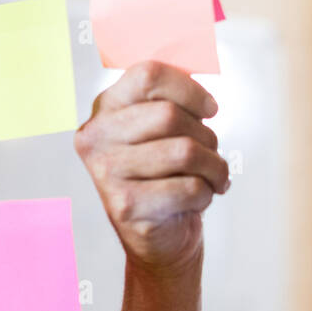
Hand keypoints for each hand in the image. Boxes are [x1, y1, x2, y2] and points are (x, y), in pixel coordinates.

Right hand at [74, 61, 228, 275]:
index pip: (148, 75)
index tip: (210, 109)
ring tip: (213, 177)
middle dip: (207, 135)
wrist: (161, 236)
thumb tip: (205, 94)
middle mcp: (97, 136)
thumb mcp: (166, 132)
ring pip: (185, 152)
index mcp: (106, 107)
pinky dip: (206, 194)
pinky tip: (197, 199)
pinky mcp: (125, 206)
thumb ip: (175, 102)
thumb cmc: (168, 175)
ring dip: (214, 166)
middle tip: (212, 152)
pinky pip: (188, 188)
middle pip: (170, 116)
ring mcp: (106, 172)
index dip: (190, 89)